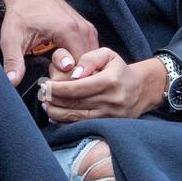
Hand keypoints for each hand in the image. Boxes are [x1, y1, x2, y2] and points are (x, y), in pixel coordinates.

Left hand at [0, 0, 98, 85]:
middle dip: (73, 74)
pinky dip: (81, 59)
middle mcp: (82, 28)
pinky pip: (91, 50)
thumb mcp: (11, 38)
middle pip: (87, 64)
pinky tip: (66, 61)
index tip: (51, 76)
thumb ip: (13, 61)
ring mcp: (87, 27)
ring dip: (78, 67)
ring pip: (91, 58)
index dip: (65, 78)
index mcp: (68, 31)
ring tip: (59, 68)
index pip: (78, 67)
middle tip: (55, 74)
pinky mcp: (87, 27)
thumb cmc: (19, 13)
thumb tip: (12, 82)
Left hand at [39, 47, 167, 121]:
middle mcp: (111, 100)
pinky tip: (55, 115)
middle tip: (41, 94)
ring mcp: (110, 116)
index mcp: (110, 81)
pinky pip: (83, 125)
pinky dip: (66, 122)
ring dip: (57, 112)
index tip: (45, 85)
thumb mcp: (107, 55)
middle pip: (75, 104)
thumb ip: (89, 59)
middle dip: (54, 100)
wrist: (140, 89)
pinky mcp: (109, 125)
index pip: (78, 88)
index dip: (58, 88)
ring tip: (45, 104)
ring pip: (77, 118)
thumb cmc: (119, 69)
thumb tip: (74, 73)